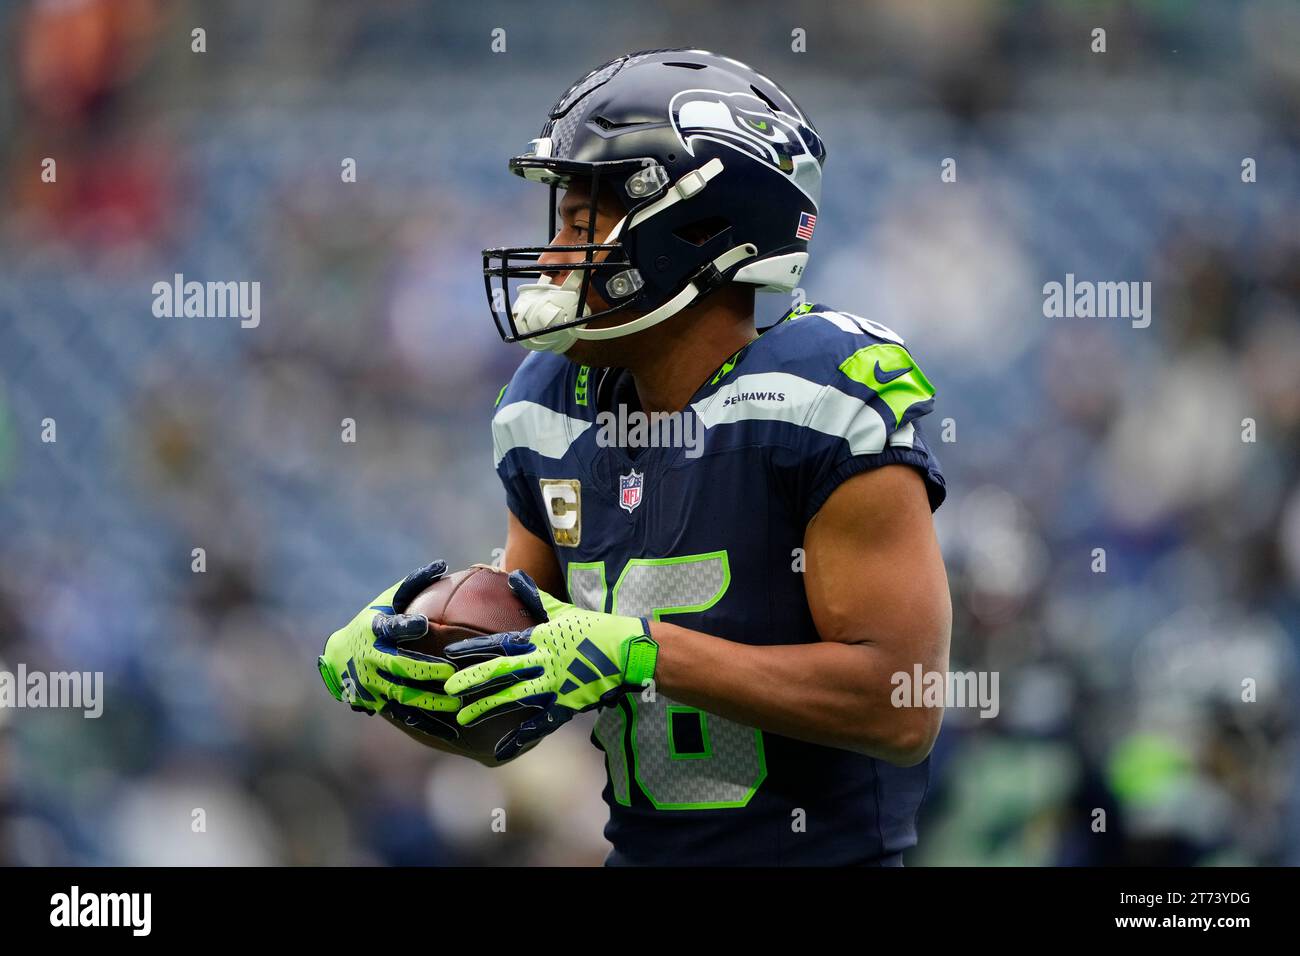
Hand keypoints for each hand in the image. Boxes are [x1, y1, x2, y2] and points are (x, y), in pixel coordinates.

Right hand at [317, 560, 460, 740]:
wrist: (338, 655)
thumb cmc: (375, 620)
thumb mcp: (387, 600)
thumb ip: (414, 584)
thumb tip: (442, 564)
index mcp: (374, 630)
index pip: (390, 627)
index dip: (405, 626)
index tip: (423, 624)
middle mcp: (370, 658)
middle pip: (397, 666)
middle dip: (423, 669)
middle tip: (449, 672)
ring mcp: (372, 683)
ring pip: (401, 694)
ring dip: (427, 701)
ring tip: (454, 703)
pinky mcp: (378, 702)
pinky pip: (403, 715)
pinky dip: (425, 724)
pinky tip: (450, 731)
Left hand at [442, 571, 655, 759]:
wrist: (627, 652)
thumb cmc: (594, 628)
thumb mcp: (562, 610)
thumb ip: (535, 597)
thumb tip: (513, 575)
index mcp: (540, 638)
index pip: (500, 643)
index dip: (474, 648)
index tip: (449, 654)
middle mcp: (543, 662)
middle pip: (502, 672)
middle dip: (472, 680)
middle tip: (447, 689)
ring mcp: (555, 685)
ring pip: (514, 698)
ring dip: (487, 708)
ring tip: (462, 718)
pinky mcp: (566, 705)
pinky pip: (539, 724)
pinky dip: (520, 737)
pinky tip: (501, 750)